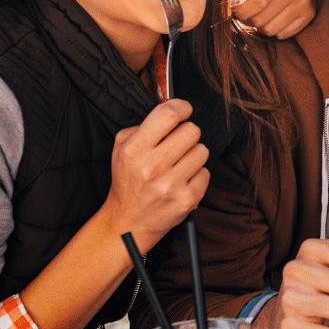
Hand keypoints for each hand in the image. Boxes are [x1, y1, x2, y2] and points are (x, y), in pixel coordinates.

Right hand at [101, 100, 209, 249]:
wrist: (128, 221)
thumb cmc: (128, 180)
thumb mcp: (121, 149)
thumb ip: (143, 127)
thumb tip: (172, 112)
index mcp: (134, 150)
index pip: (168, 115)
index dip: (181, 107)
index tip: (184, 109)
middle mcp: (152, 167)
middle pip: (192, 131)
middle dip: (188, 134)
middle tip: (178, 144)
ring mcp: (171, 185)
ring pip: (202, 150)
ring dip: (193, 155)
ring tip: (178, 165)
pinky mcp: (187, 199)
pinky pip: (206, 172)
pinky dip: (197, 175)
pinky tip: (182, 181)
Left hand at [232, 0, 316, 38]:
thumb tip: (236, 5)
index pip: (258, 0)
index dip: (241, 9)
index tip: (235, 6)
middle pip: (260, 19)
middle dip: (248, 18)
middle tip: (249, 9)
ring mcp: (305, 0)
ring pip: (270, 30)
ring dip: (261, 25)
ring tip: (262, 11)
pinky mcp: (310, 13)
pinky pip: (283, 34)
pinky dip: (275, 29)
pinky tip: (275, 15)